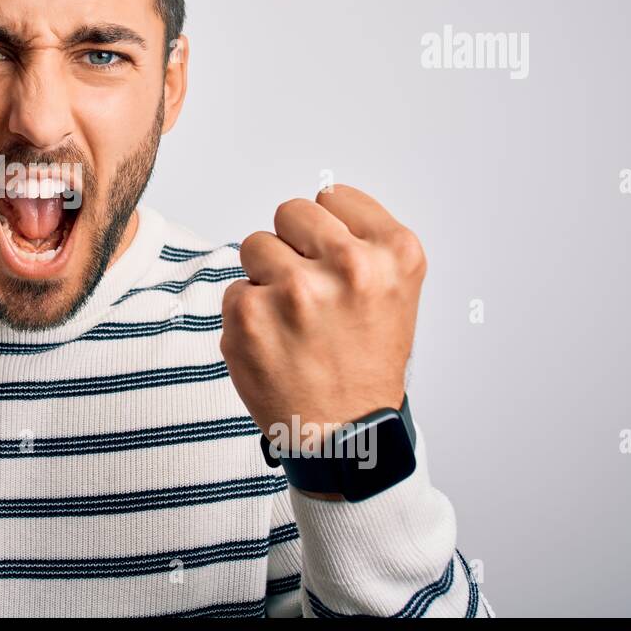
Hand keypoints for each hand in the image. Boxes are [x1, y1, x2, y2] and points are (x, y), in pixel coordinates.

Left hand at [220, 184, 426, 470]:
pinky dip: (247, 315)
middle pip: (290, 212)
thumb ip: (362, 239)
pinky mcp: (251, 316)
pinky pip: (234, 289)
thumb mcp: (396, 290)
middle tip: (309, 293)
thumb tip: (317, 202)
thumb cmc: (366, 362)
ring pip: (255, 245)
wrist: (346, 433)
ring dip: (266, 278)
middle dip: (292, 246)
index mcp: (394, 254)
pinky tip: (274, 343)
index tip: (334, 264)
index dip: (327, 232)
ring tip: (292, 319)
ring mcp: (297, 290)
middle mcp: (350, 267)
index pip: (333, 196)